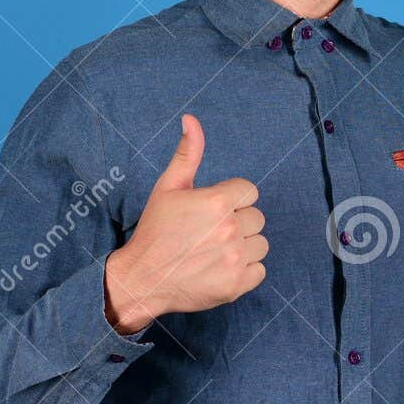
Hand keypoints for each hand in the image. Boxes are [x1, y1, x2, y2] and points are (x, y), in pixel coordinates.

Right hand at [103, 114, 268, 333]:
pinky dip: (244, 271)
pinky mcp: (237, 285)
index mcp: (217, 201)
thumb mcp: (168, 187)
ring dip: (244, 247)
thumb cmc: (155, 231)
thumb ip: (187, 153)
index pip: (249, 191)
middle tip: (209, 233)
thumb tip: (191, 119)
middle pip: (257, 218)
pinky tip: (220, 268)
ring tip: (215, 250)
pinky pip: (260, 270)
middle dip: (238, 222)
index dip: (231, 199)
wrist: (142, 279)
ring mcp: (235, 258)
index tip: (212, 211)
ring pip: (261, 244)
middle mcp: (230, 229)